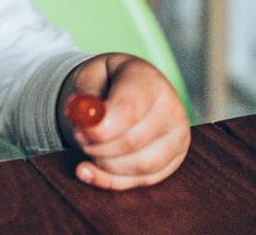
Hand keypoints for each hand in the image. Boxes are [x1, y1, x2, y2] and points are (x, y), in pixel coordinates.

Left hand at [58, 53, 189, 189]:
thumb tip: (82, 116)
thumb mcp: (90, 75)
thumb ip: (85, 93)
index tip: (81, 131)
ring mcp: (176, 138)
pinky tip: (86, 172)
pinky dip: (109, 180)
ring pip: (139, 165)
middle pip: (133, 142)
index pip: (130, 110)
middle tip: (78, 136)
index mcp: (148, 81)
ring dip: (103, 162)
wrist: (126, 87)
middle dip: (98, 146)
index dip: (102, 127)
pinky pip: (141, 180)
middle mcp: (171, 110)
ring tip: (87, 145)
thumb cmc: (106, 81)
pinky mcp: (173, 161)